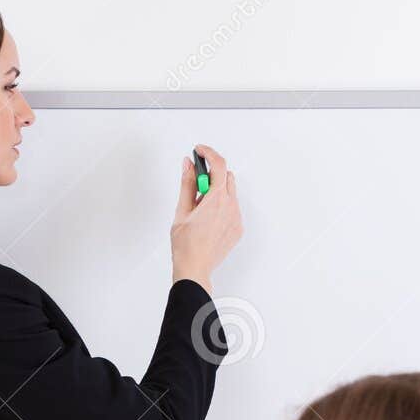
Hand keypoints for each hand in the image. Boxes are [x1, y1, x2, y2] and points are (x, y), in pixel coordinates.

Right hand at [171, 143, 243, 291]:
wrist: (195, 268)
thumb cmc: (185, 245)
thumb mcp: (181, 211)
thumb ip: (187, 184)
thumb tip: (188, 165)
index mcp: (216, 200)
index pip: (218, 165)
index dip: (208, 153)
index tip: (200, 151)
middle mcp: (231, 207)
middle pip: (226, 176)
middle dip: (212, 175)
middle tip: (196, 186)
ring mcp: (237, 218)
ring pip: (230, 192)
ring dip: (217, 192)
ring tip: (200, 209)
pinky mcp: (238, 228)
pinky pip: (233, 208)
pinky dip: (222, 206)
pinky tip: (208, 220)